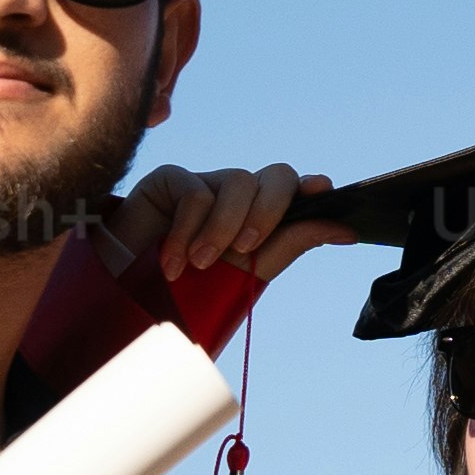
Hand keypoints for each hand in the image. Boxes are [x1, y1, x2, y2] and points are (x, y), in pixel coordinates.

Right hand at [110, 161, 344, 282]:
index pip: (294, 190)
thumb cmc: (189, 289)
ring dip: (223, 229)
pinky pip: (194, 190)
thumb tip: (347, 230)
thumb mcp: (245, 271)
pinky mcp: (171, 180)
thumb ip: (291, 244)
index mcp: (262, 216)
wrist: (126, 298)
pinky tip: (173, 261)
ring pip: (239, 182)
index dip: (310, 189)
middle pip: (275, 177)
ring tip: (199, 265)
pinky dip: (186, 230)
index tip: (323, 191)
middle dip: (269, 211)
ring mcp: (206, 184)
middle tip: (246, 249)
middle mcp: (238, 196)